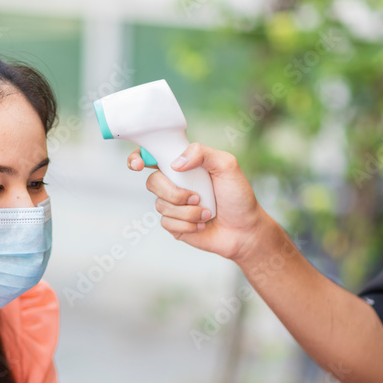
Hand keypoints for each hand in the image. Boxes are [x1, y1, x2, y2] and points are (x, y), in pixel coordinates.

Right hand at [128, 143, 268, 262]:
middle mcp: (175, 183)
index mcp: (184, 165)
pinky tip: (201, 225)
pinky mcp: (173, 225)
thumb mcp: (227, 165)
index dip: (138, 158)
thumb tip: (175, 163)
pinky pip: (166, 222)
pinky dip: (187, 224)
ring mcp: (172, 205)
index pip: (153, 156)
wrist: (245, 230)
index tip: (139, 165)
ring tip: (207, 213)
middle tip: (196, 197)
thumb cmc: (238, 196)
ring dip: (187, 211)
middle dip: (173, 192)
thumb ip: (202, 153)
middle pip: (152, 182)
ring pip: (160, 205)